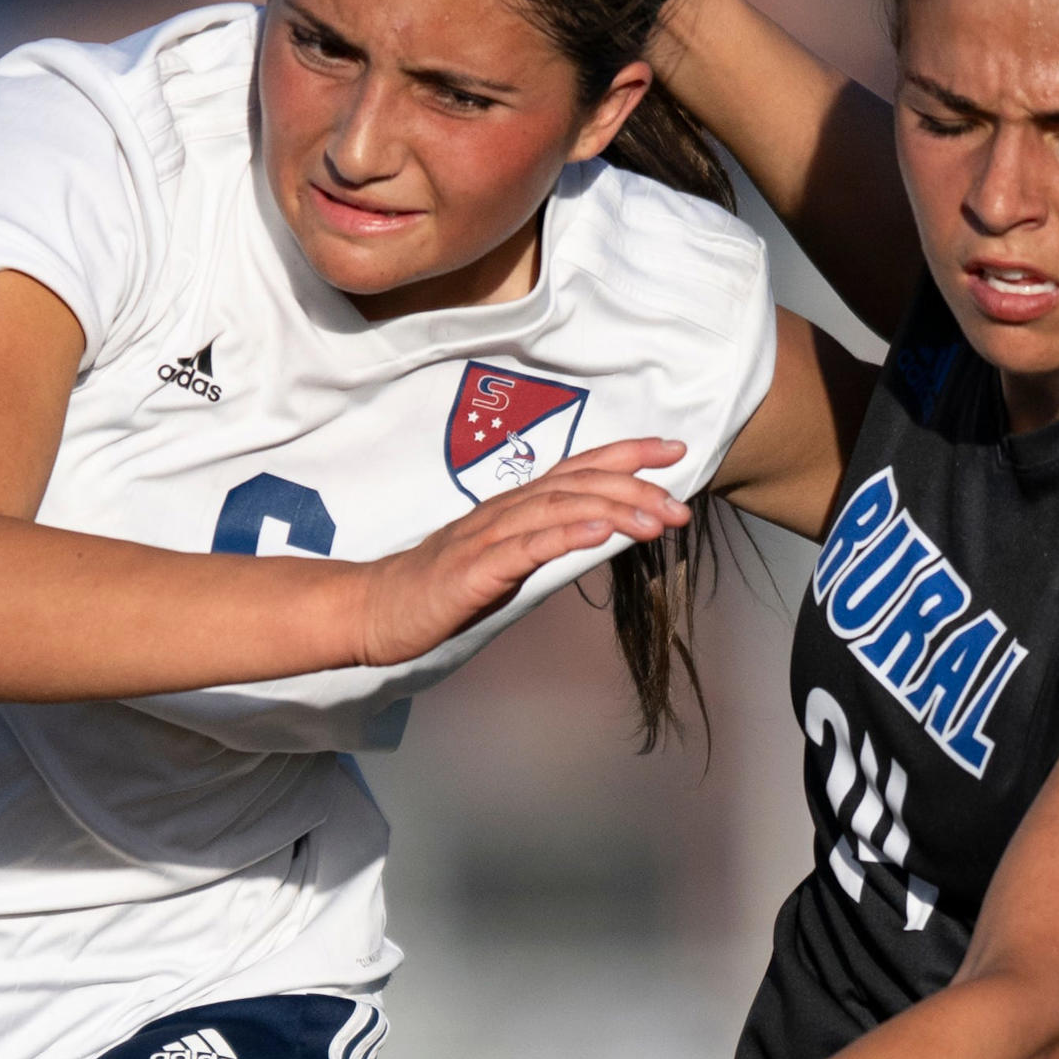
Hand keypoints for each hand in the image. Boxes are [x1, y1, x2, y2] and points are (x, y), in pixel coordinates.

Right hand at [351, 437, 686, 667]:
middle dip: (634, 486)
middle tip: (681, 501)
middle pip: (577, 483)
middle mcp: (504, 511)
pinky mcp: (473, 570)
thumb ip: (546, 544)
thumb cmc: (442, 588)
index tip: (674, 450)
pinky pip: (525, 548)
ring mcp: (487, 538)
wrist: (378, 608)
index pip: (578, 468)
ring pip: (557, 510)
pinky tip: (599, 535)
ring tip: (655, 518)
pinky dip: (565, 537)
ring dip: (612, 510)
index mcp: (514, 507)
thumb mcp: (506, 562)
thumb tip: (598, 538)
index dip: (627, 454)